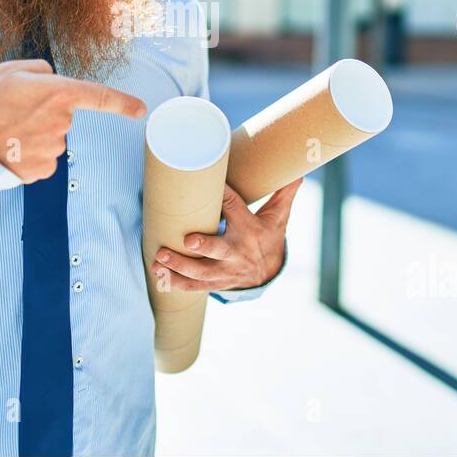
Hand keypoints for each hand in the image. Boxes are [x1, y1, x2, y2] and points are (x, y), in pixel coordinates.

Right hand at [0, 58, 146, 183]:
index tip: (141, 109)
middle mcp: (61, 124)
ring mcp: (52, 150)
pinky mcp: (40, 171)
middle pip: (62, 118)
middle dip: (43, 114)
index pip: (100, 97)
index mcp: (58, 94)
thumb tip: (53, 78)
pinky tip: (7, 149)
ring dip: (33, 136)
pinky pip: (41, 160)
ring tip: (5, 131)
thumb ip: (41, 70)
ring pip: (50, 140)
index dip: (123, 103)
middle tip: (12, 112)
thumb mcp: (10, 70)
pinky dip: (26, 155)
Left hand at [150, 177, 302, 292]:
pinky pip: (194, 287)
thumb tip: (298, 170)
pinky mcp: (215, 283)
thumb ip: (284, 193)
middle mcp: (237, 252)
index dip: (223, 195)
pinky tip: (158, 276)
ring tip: (159, 258)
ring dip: (179, 267)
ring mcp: (225, 271)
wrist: (268, 272)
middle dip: (203, 247)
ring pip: (201, 272)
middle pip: (219, 251)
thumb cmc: (268, 236)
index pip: (235, 208)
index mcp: (250, 230)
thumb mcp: (278, 216)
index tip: (212, 184)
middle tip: (187, 240)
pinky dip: (175, 283)